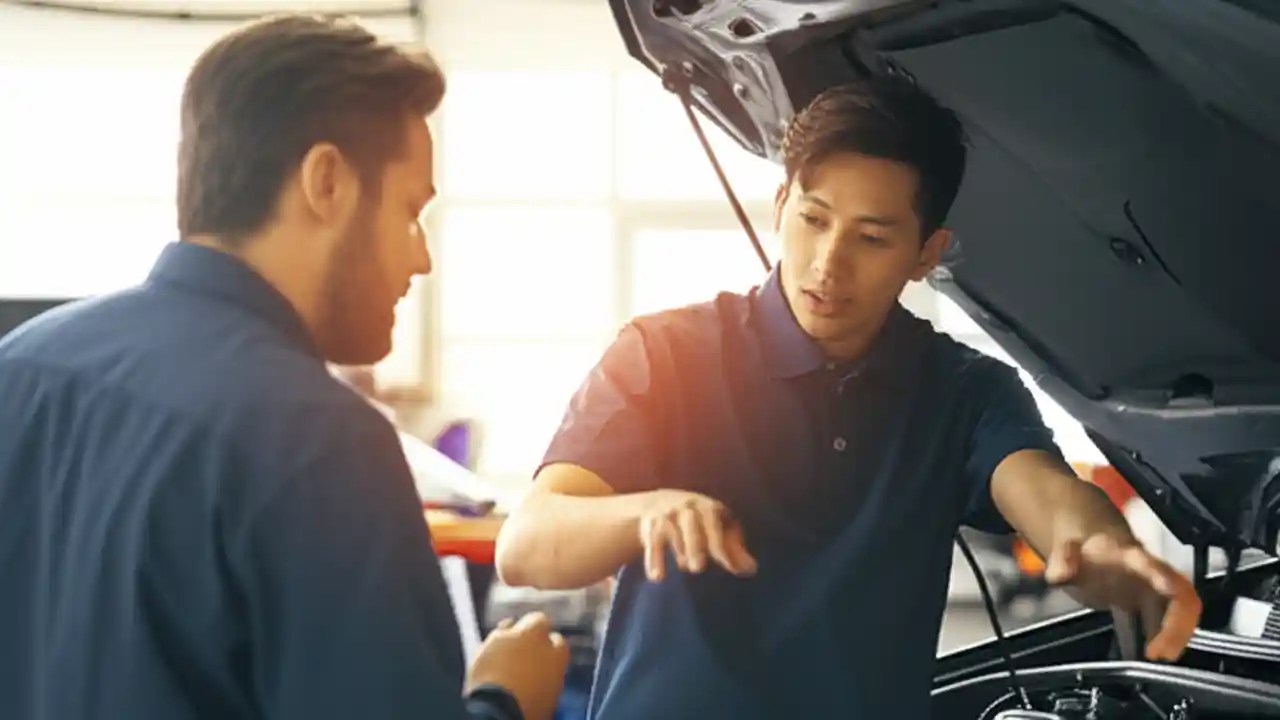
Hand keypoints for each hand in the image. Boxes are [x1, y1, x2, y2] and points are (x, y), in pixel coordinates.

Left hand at [466, 612, 569, 719]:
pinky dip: (494, 644)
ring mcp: (512, 636)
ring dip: (511, 634)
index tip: (545, 657)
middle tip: (527, 645)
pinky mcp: (489, 640)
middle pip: (539, 621)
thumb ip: (548, 676)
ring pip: (513, 624)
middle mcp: (538, 639)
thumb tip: (543, 676)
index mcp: (558, 656)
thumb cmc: (528, 709)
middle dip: (534, 629)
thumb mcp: (548, 696)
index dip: (550, 650)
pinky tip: (491, 657)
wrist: (498, 709)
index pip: (558, 643)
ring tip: (506, 651)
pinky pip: (494, 636)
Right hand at [639, 489, 756, 581]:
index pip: (714, 524)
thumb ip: (733, 550)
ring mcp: (666, 515)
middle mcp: (686, 508)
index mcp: (707, 508)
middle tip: (698, 568)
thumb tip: (752, 570)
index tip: (726, 564)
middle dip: (694, 546)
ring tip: (682, 569)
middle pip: (690, 525)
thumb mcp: (718, 530)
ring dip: (677, 551)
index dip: (720, 544)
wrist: (661, 502)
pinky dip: (653, 559)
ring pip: (670, 532)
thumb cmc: (699, 522)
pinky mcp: (650, 525)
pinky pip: (651, 542)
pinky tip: (657, 578)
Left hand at [1044, 533, 1201, 660]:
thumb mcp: (1067, 549)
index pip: (1151, 564)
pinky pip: (1174, 622)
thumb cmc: (1085, 549)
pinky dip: (1169, 639)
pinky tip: (1157, 654)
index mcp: (1130, 555)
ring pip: (1184, 610)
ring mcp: (1158, 587)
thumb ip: (1062, 560)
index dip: (1160, 576)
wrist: (1092, 546)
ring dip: (1177, 635)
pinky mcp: (1157, 603)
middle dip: (1176, 624)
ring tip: (1159, 656)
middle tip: (1158, 652)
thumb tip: (1059, 574)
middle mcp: (1152, 571)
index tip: (1168, 590)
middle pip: (1181, 594)